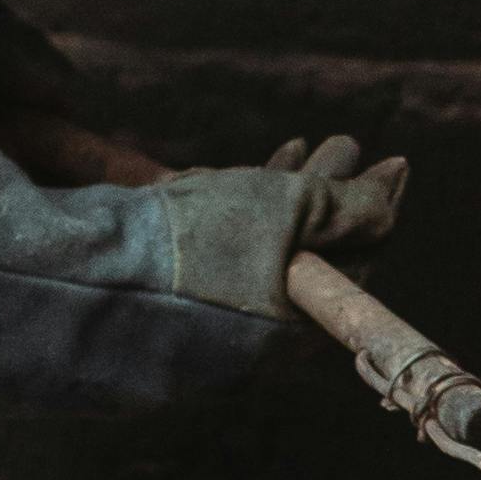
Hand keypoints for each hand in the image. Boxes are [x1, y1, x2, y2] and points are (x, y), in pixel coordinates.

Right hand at [155, 134, 408, 320]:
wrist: (86, 272)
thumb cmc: (198, 241)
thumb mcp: (290, 210)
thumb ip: (351, 206)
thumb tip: (393, 190)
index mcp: (299, 330)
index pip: (358, 266)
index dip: (376, 208)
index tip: (393, 162)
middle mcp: (264, 337)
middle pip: (317, 256)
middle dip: (333, 191)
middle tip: (347, 142)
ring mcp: (221, 320)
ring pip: (270, 247)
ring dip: (289, 189)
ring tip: (302, 145)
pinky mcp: (181, 299)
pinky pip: (226, 254)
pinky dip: (239, 209)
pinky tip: (237, 175)